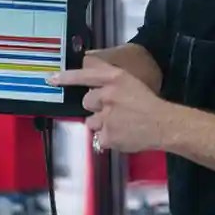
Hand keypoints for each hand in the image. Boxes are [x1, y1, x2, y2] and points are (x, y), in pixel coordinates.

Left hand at [48, 56, 171, 153]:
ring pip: (91, 122)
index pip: (84, 75)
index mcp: (114, 79)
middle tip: (113, 110)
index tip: (50, 79)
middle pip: (86, 101)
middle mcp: (108, 95)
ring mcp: (107, 116)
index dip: (65, 78)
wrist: (163, 124)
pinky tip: (122, 135)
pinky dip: (108, 139)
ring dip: (101, 124)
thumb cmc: (148, 103)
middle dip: (95, 107)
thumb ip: (108, 80)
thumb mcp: (129, 82)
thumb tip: (89, 82)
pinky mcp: (108, 135)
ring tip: (120, 124)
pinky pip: (98, 138)